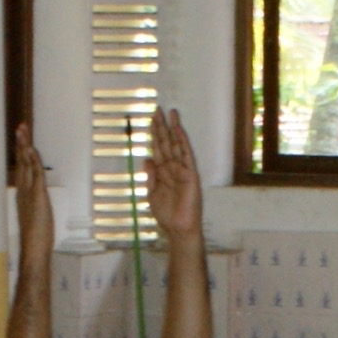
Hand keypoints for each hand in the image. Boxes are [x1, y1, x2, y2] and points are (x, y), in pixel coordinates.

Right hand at [11, 122, 52, 244]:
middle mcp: (23, 191)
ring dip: (25, 146)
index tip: (21, 140)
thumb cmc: (35, 240)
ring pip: (26, 164)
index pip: (22, 169)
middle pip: (21, 162)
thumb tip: (34, 208)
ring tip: (22, 130)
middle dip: (20, 144)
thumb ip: (33, 209)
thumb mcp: (34, 219)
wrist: (33, 250)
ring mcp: (29, 192)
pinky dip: (33, 159)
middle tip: (19, 127)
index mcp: (22, 195)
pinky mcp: (37, 196)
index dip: (21, 154)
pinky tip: (31, 148)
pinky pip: (35, 173)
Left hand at [147, 106, 200, 239]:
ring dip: (173, 129)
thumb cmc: (166, 214)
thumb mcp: (151, 194)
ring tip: (170, 113)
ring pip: (176, 145)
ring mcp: (182, 169)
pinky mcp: (190, 174)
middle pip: (166, 143)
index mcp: (162, 172)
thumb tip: (147, 158)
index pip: (158, 149)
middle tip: (157, 109)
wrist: (178, 228)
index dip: (154, 134)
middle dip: (161, 126)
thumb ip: (150, 176)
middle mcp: (172, 167)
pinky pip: (186, 155)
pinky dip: (182, 142)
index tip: (150, 120)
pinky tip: (179, 130)